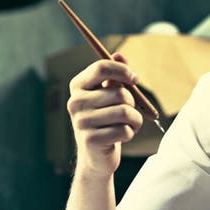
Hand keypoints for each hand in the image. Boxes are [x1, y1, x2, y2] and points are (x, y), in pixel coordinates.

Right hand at [67, 52, 142, 176]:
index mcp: (78, 86)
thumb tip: (120, 55)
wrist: (96, 154)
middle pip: (119, 93)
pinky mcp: (90, 140)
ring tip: (129, 124)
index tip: (134, 78)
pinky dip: (130, 133)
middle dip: (133, 102)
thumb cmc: (106, 118)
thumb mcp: (109, 94)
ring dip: (135, 119)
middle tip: (129, 111)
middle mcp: (75, 102)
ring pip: (125, 112)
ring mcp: (81, 122)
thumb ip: (115, 74)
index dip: (122, 70)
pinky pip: (125, 130)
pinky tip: (122, 136)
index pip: (101, 67)